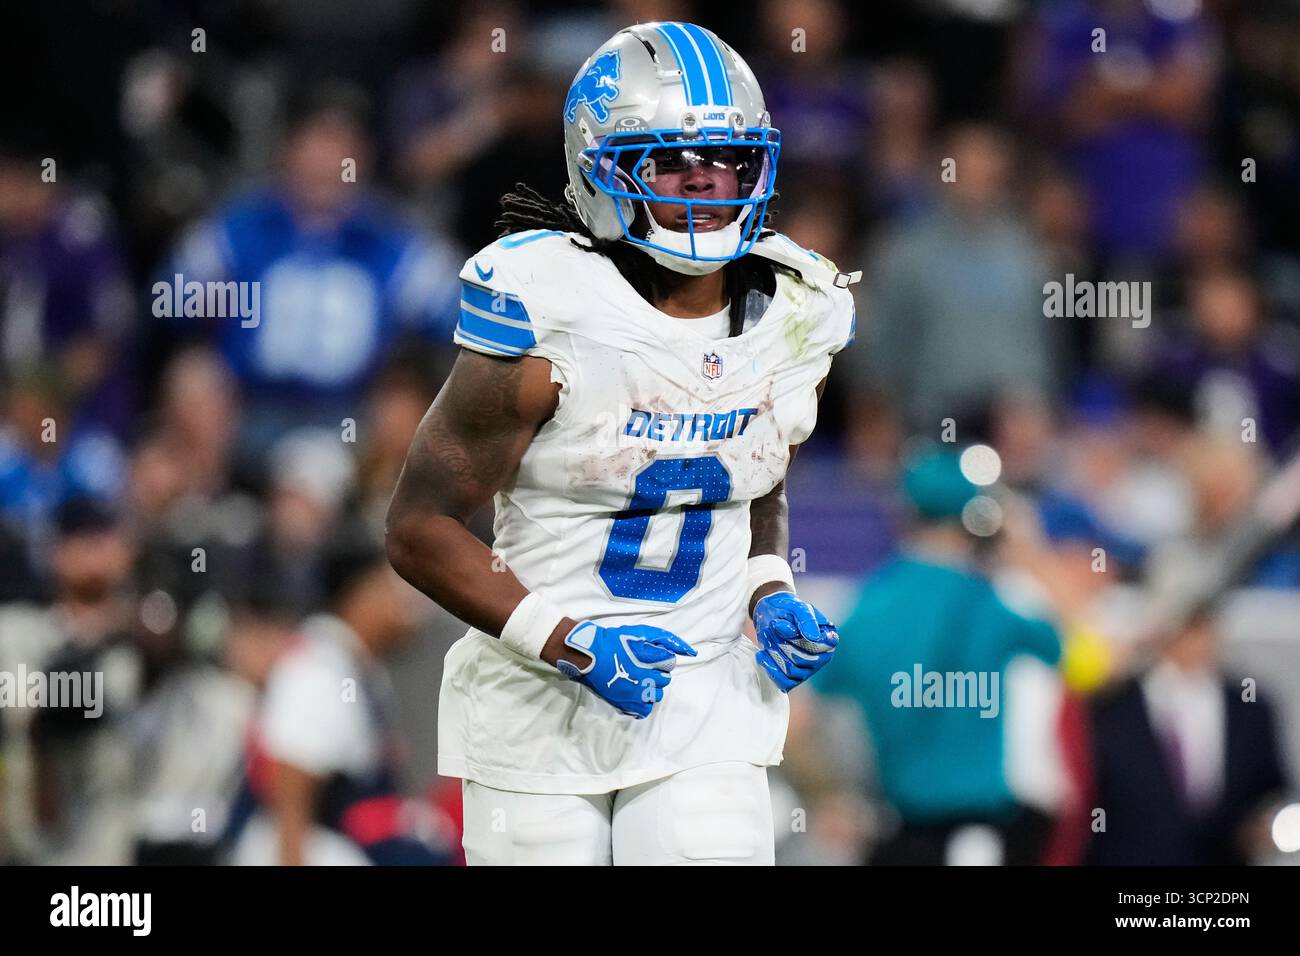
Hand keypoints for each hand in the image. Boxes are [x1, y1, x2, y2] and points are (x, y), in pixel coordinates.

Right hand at [553, 621, 696, 717]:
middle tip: (639, 667)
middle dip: (655, 673)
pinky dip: (641, 701)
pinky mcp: (627, 704)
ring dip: (649, 687)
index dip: (659, 659)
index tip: (646, 656)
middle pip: (665, 680)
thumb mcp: (642, 632)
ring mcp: (636, 692)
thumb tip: (693, 652)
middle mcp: (646, 677)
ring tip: (635, 679)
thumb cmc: (615, 641)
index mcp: (650, 658)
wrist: (589, 656)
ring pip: (657, 695)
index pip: (670, 663)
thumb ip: (669, 640)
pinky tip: (633, 691)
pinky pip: (646, 709)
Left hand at [752, 591, 838, 691]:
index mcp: (829, 639)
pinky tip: (762, 655)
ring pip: (793, 671)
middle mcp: (822, 656)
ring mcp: (808, 669)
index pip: (822, 646)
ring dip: (776, 655)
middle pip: (805, 660)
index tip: (781, 624)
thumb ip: (806, 620)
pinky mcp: (793, 677)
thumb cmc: (789, 609)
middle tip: (773, 627)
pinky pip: (785, 683)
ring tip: (767, 639)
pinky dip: (771, 670)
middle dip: (784, 644)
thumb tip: (813, 637)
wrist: (772, 614)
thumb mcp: (798, 608)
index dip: (800, 638)